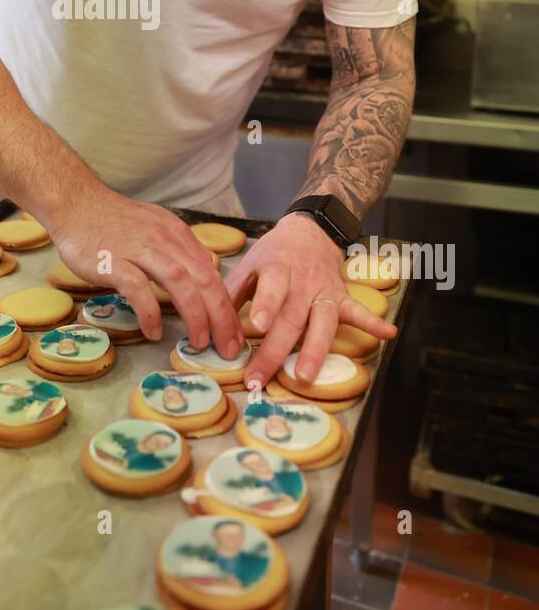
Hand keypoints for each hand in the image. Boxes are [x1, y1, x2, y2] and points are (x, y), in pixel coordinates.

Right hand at [49, 183, 245, 358]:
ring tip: (200, 342)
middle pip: (204, 280)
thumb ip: (178, 250)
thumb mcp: (156, 227)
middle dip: (221, 317)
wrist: (77, 202)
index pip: (212, 274)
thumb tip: (200, 275)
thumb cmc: (113, 221)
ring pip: (179, 282)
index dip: (226, 306)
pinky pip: (137, 288)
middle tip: (229, 348)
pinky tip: (154, 332)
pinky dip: (149, 312)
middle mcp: (165, 241)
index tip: (233, 333)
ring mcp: (140, 250)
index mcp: (177, 235)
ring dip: (195, 315)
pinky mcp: (113, 261)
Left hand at [223, 213, 396, 387]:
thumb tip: (219, 333)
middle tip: (260, 377)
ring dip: (315, 350)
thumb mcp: (248, 265)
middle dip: (275, 351)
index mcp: (277, 269)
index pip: (273, 287)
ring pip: (322, 322)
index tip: (258, 325)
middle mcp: (303, 282)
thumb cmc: (273, 254)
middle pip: (292, 318)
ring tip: (307, 377)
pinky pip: (358, 310)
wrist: (309, 231)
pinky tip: (389, 334)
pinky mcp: (341, 296)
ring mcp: (325, 290)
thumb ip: (233, 296)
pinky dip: (373, 322)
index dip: (266, 305)